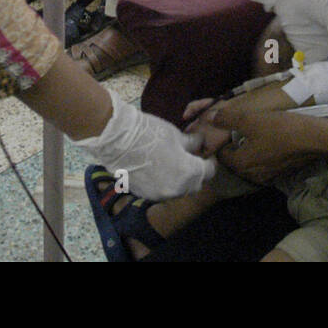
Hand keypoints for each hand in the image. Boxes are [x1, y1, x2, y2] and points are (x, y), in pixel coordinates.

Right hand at [72, 89, 213, 200]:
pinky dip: (164, 183)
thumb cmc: (150, 132)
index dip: (210, 162)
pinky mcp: (145, 195)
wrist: (117, 139)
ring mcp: (159, 195)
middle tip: (192, 159)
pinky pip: (162, 191)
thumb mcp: (176, 135)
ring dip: (180, 180)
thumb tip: (200, 144)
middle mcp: (176, 190)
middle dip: (196, 173)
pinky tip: (158, 169)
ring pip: (178, 190)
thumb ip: (192, 144)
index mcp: (188, 173)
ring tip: (174, 164)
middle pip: (195, 185)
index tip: (207, 155)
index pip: (209, 172)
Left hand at [211, 106, 319, 184]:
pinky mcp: (281, 173)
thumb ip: (227, 119)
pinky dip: (263, 153)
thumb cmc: (279, 128)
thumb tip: (211, 118)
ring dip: (250, 149)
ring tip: (255, 131)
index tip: (226, 127)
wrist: (313, 138)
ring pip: (251, 162)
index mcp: (241, 164)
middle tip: (240, 127)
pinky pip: (265, 163)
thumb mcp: (249, 119)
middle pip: (236, 160)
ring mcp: (268, 176)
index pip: (221, 155)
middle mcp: (252, 175)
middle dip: (235, 145)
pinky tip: (270, 139)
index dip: (220, 141)